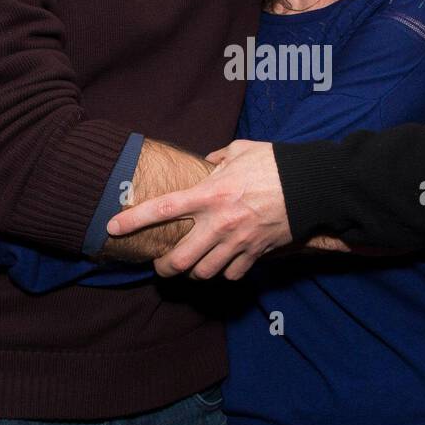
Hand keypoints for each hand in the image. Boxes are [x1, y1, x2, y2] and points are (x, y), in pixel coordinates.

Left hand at [107, 140, 291, 279]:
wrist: (311, 186)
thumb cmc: (274, 164)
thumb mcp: (241, 150)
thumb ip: (218, 157)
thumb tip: (208, 160)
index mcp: (210, 194)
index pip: (163, 209)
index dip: (134, 219)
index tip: (113, 226)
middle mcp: (219, 222)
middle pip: (179, 259)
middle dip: (164, 267)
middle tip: (161, 263)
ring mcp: (237, 242)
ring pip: (203, 272)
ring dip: (194, 271)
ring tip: (193, 264)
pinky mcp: (255, 253)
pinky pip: (231, 274)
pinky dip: (224, 272)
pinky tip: (224, 263)